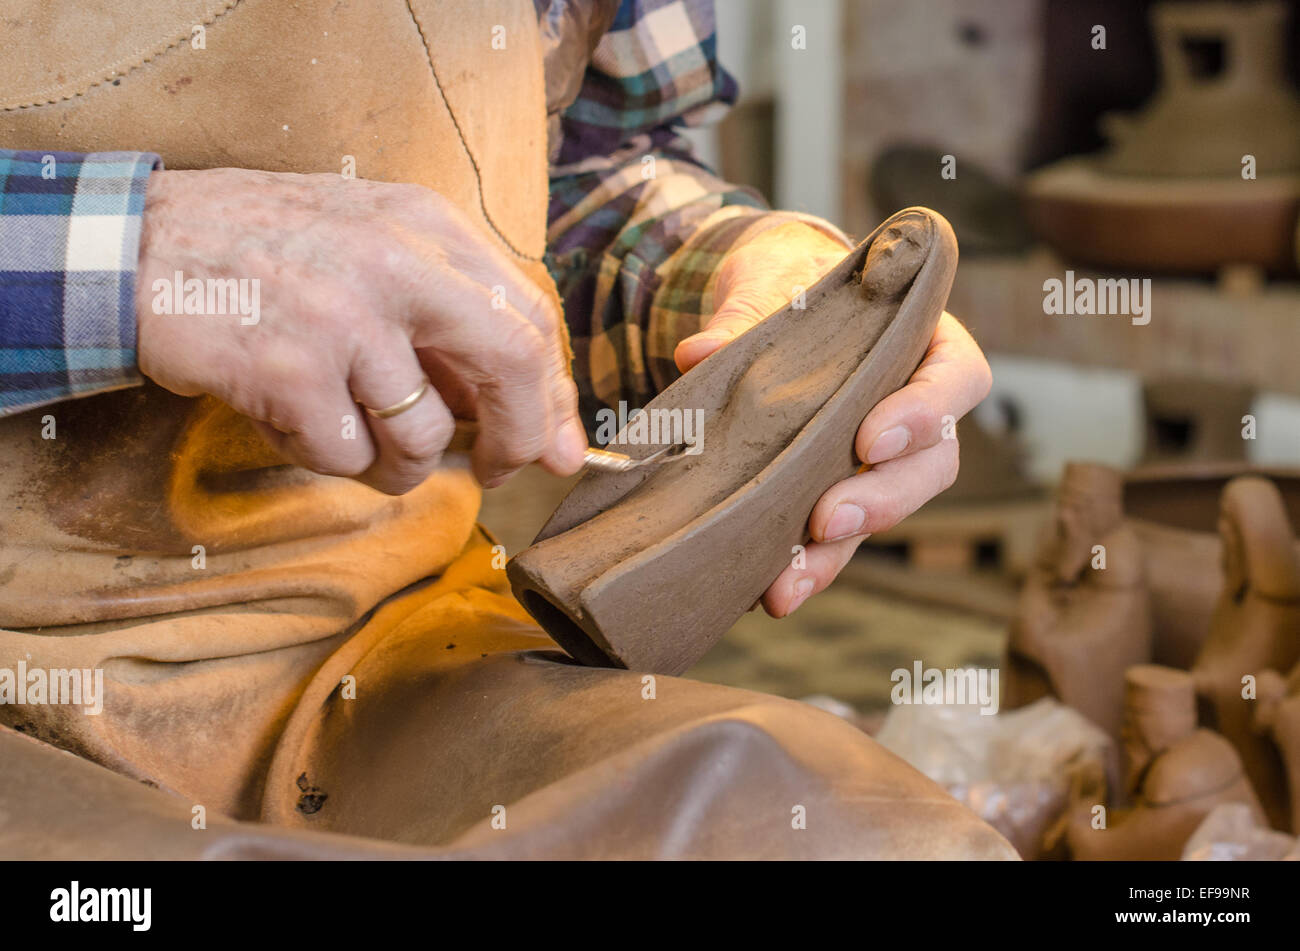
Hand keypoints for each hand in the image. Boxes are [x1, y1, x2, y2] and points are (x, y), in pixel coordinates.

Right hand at [135, 168, 585, 493]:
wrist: (133, 246)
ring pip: (422, 436)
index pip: (529, 314)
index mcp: (423, 225)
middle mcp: (394, 262)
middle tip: (500, 470)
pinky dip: (325, 457)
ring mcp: (342, 318)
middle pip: (510, 365)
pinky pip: (345, 457)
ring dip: (397, 463)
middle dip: (520, 437)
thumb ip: (447, 316)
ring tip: (349, 431)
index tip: (561, 443)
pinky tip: (290, 417)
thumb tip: (531, 415)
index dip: (556, 392)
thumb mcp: (368, 245)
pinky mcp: (290, 371)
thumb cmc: (263, 254)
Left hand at [675, 222, 991, 616]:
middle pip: (932, 464)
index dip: (923, 415)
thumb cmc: (794, 281)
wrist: (771, 299)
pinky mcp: (840, 490)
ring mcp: (883, 458)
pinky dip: (805, 565)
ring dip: (838, 554)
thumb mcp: (774, 281)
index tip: (869, 441)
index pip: (956, 379)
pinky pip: (836, 537)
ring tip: (787, 586)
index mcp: (927, 342)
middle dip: (882, 500)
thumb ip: (744, 316)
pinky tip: (768, 589)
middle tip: (826, 520)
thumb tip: (699, 353)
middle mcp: (918, 408)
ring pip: (884, 513)